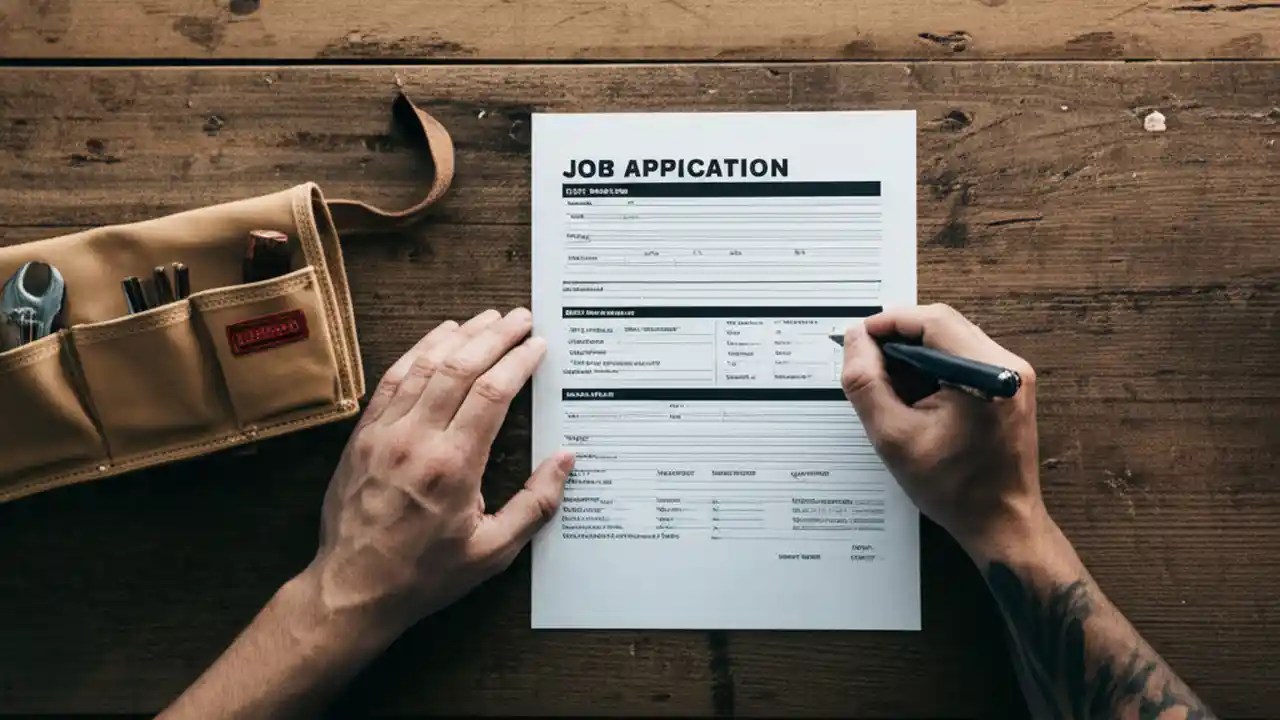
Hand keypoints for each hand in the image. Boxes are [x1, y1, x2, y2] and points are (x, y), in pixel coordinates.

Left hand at [307, 308, 573, 636]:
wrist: (353, 589)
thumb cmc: (424, 575)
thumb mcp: (492, 552)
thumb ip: (535, 505)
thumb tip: (566, 462)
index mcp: (453, 466)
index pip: (492, 393)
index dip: (519, 362)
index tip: (538, 345)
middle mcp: (416, 440)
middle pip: (460, 367)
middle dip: (495, 336)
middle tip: (521, 317)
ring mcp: (384, 433)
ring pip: (424, 365)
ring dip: (458, 336)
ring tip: (486, 318)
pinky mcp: (363, 436)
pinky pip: (392, 379)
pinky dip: (417, 351)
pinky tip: (437, 338)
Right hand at [840, 304, 1045, 556]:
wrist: (1001, 523)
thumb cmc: (954, 489)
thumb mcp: (893, 436)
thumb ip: (866, 383)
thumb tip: (854, 340)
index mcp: (986, 373)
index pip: (931, 320)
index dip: (888, 323)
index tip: (857, 339)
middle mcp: (1008, 366)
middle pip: (943, 325)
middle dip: (899, 339)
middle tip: (867, 363)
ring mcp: (1013, 376)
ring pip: (952, 340)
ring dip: (915, 355)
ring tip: (889, 386)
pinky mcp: (1009, 387)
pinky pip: (964, 360)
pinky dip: (933, 369)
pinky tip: (914, 397)